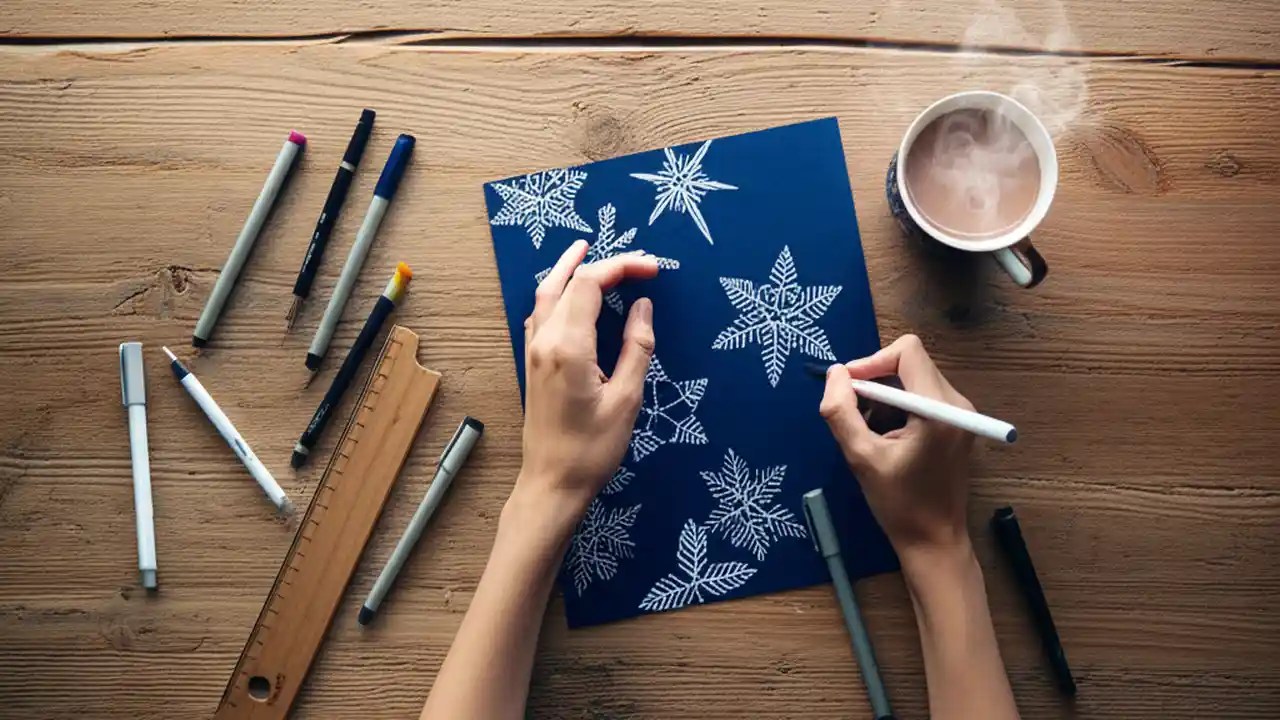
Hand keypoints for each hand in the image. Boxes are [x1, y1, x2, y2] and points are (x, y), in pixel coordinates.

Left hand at [515, 240, 659, 531]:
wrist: (551, 484)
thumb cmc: (592, 449)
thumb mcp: (626, 399)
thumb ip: (637, 347)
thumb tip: (642, 307)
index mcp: (568, 345)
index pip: (590, 284)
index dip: (622, 266)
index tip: (654, 269)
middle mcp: (544, 341)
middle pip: (567, 282)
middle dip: (601, 263)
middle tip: (636, 260)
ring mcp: (533, 351)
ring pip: (545, 294)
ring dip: (567, 269)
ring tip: (586, 250)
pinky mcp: (532, 364)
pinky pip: (539, 314)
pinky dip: (554, 293)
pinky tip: (566, 293)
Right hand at [819, 334, 974, 565]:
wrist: (934, 541)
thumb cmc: (899, 504)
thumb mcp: (861, 457)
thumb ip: (841, 411)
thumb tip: (835, 374)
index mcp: (939, 408)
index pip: (908, 351)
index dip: (872, 361)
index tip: (848, 386)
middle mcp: (957, 403)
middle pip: (911, 363)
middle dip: (876, 380)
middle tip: (854, 411)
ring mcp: (961, 414)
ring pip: (914, 379)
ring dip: (885, 395)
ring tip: (869, 430)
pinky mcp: (958, 424)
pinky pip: (922, 396)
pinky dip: (898, 407)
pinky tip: (886, 437)